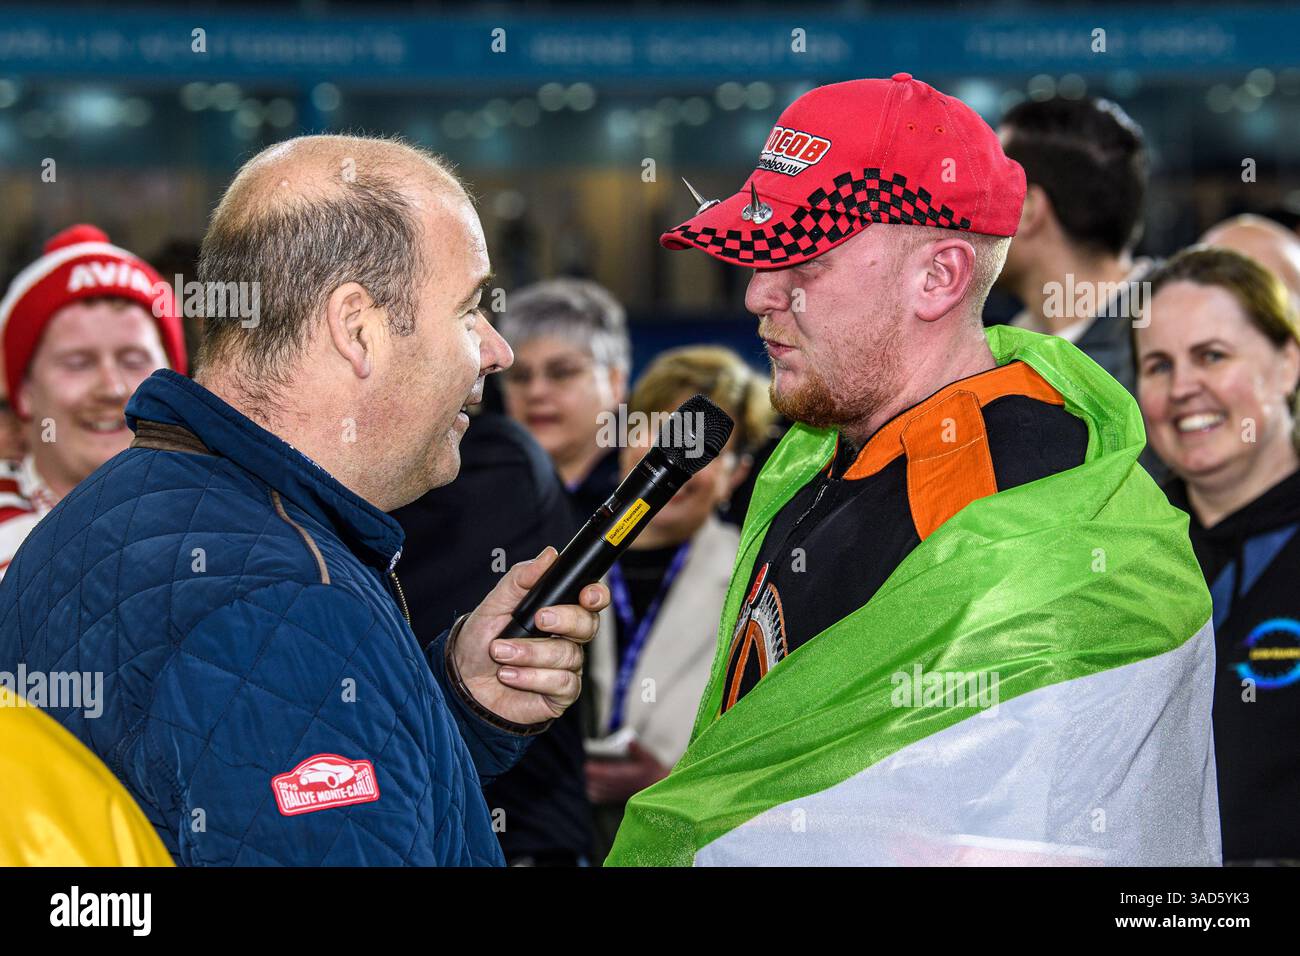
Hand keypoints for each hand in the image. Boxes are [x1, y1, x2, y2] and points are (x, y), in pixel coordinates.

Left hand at [453, 547, 608, 725]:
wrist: (464, 682)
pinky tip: (509, 675)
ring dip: (530, 653)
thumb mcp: (495, 604)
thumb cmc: (481, 641)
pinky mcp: (560, 694)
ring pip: (568, 655)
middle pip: (588, 625)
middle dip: (565, 620)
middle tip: (538, 619)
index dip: (596, 595)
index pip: (591, 599)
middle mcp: (568, 638)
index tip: (585, 595)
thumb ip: (522, 578)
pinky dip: (532, 677)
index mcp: (558, 611)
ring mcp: (566, 667)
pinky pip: (562, 683)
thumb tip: (550, 555)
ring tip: (500, 653)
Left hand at [585, 741, 669, 803]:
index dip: (593, 769)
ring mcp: (617, 794)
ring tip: (589, 775)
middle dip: (590, 775)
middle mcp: (619, 786)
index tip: (588, 763)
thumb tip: (630, 741)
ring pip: (596, 792)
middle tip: (587, 766)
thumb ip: (637, 750)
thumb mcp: (648, 757)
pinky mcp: (616, 798)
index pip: (604, 774)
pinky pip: (599, 798)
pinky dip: (593, 793)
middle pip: (596, 783)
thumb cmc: (653, 771)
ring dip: (590, 783)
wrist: (660, 789)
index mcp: (624, 776)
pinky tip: (592, 786)